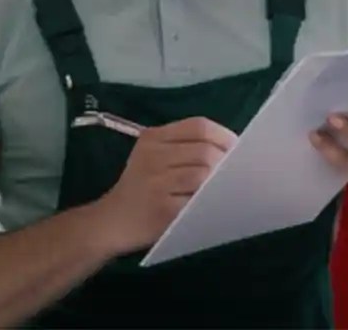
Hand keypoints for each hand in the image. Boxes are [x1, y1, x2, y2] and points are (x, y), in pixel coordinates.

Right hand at [93, 117, 236, 254]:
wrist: (110, 221)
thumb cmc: (140, 186)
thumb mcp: (152, 156)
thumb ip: (185, 147)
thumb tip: (233, 149)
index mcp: (152, 138)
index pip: (199, 126)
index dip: (224, 136)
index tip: (237, 148)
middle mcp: (152, 156)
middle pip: (205, 151)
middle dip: (227, 162)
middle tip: (235, 173)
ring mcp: (156, 184)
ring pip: (204, 176)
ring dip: (220, 183)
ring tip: (225, 188)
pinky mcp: (162, 209)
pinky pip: (197, 202)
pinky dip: (210, 202)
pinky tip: (213, 204)